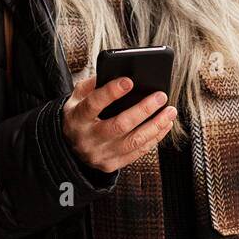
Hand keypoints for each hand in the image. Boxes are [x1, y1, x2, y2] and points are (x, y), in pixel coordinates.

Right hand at [61, 75, 177, 172]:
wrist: (68, 148)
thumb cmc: (79, 115)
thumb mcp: (77, 97)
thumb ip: (93, 84)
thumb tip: (118, 73)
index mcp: (77, 119)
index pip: (93, 104)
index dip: (111, 92)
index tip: (129, 80)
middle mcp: (88, 139)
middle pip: (120, 125)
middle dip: (143, 110)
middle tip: (161, 96)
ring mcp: (100, 155)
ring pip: (133, 141)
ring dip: (156, 125)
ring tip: (170, 111)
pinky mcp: (111, 165)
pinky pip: (137, 152)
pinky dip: (154, 138)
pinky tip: (164, 125)